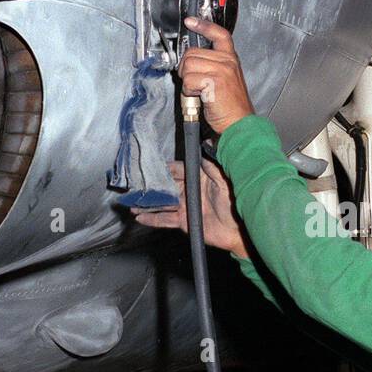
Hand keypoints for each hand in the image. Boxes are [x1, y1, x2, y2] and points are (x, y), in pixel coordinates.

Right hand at [131, 158, 249, 257]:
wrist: (241, 229)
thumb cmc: (237, 201)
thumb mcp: (223, 177)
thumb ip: (210, 163)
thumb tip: (203, 143)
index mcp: (199, 178)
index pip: (177, 170)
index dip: (164, 168)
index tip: (149, 166)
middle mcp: (190, 191)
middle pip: (166, 187)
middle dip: (151, 186)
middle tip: (135, 184)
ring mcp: (186, 207)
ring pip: (162, 203)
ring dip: (147, 202)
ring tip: (131, 201)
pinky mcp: (185, 222)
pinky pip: (165, 220)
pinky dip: (151, 219)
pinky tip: (139, 217)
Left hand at [177, 18, 253, 134]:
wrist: (240, 124)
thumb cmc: (231, 108)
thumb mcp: (225, 80)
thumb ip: (212, 66)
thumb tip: (191, 62)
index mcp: (231, 59)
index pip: (219, 34)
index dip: (203, 26)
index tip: (191, 21)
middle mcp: (227, 61)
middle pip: (192, 53)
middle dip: (187, 69)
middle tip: (194, 84)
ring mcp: (222, 69)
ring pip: (188, 66)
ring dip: (187, 81)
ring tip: (199, 92)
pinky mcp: (214, 80)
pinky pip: (189, 80)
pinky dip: (189, 91)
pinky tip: (200, 97)